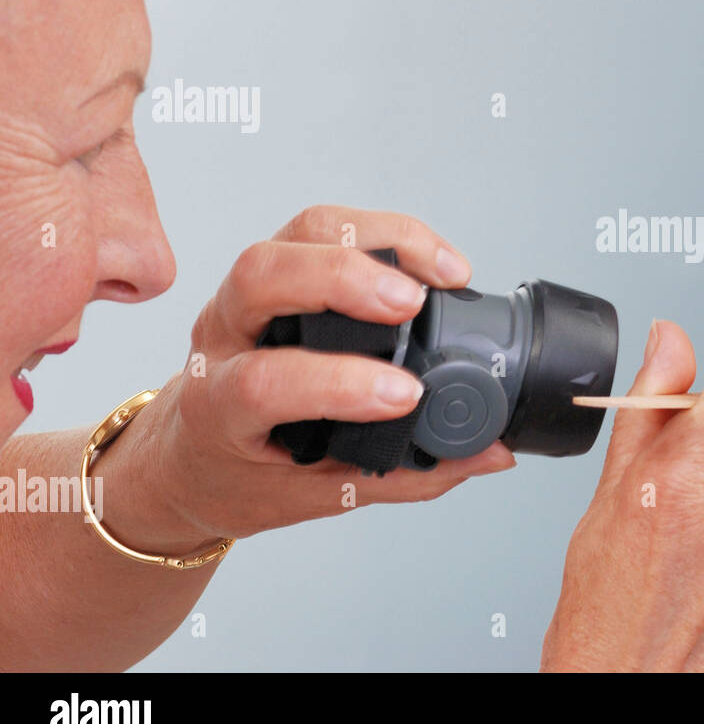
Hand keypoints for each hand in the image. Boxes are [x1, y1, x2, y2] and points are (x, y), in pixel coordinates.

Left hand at [108, 205, 515, 551]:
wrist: (192, 453)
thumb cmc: (245, 474)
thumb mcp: (318, 495)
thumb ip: (407, 474)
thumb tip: (491, 453)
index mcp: (219, 409)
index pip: (263, 382)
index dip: (336, 384)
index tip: (406, 397)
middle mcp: (222, 337)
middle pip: (263, 277)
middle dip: (344, 279)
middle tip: (413, 305)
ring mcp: (243, 295)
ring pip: (296, 236)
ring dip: (374, 240)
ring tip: (440, 272)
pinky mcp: (277, 267)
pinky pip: (321, 229)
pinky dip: (383, 233)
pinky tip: (428, 260)